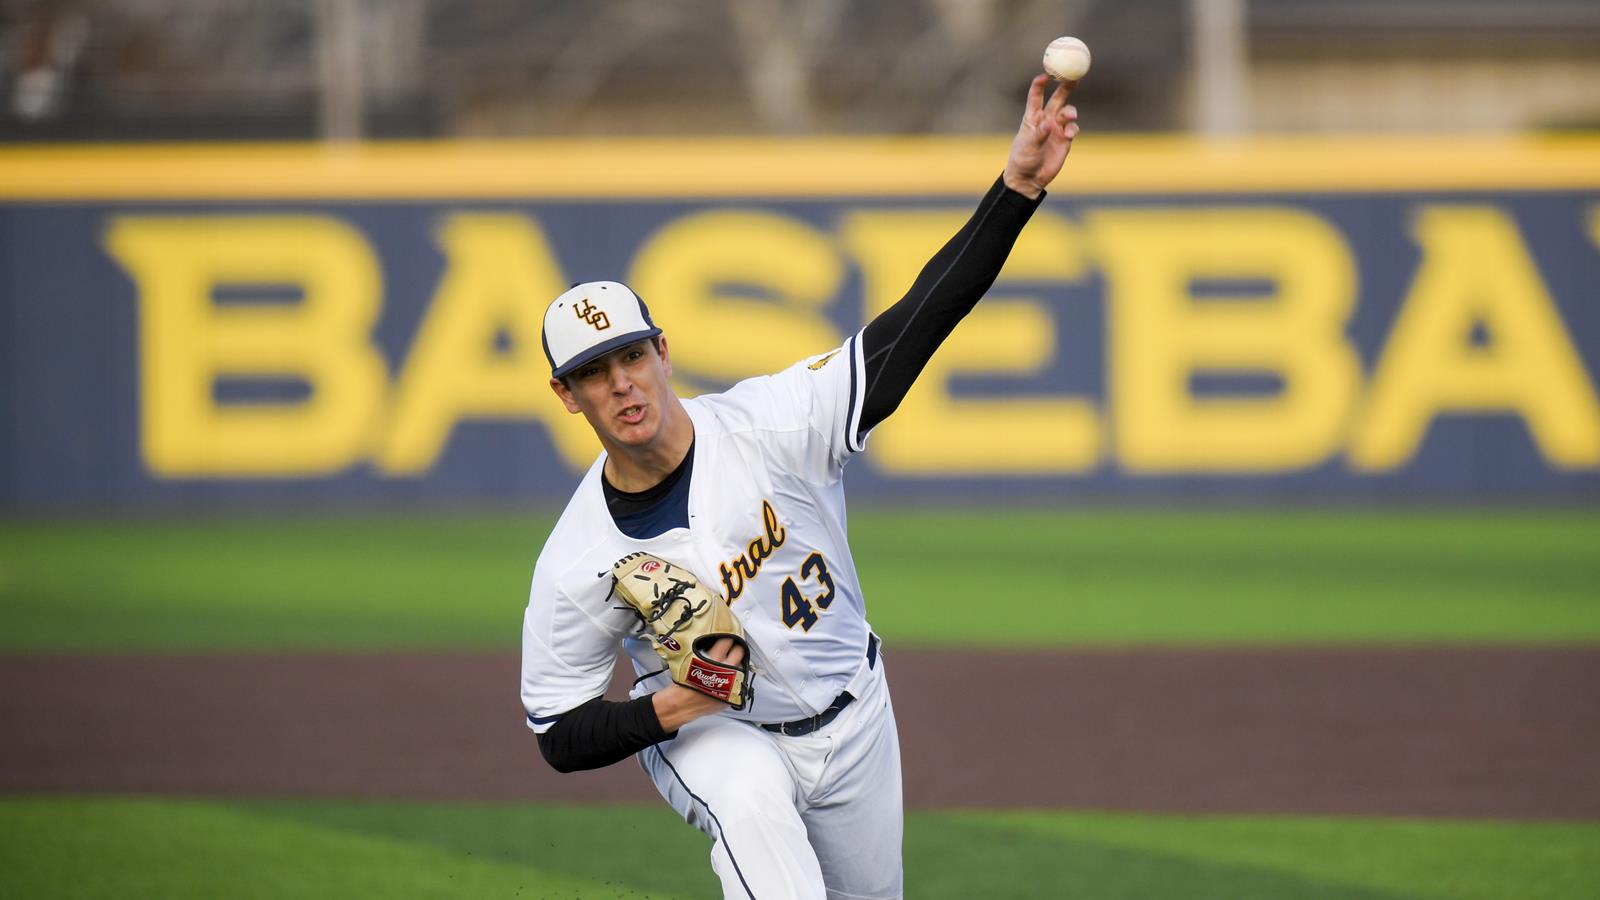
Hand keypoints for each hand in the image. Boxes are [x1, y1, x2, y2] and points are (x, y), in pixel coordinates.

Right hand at [651, 637, 746, 731]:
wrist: (683, 704)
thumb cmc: (684, 684)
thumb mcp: (691, 660)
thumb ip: (705, 650)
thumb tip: (712, 643)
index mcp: (714, 659)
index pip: (728, 640)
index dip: (727, 637)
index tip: (728, 637)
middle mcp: (725, 670)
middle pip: (739, 652)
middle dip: (736, 649)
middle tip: (732, 649)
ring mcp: (731, 683)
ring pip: (742, 667)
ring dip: (737, 665)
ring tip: (730, 665)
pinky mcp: (733, 694)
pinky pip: (739, 683)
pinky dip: (736, 680)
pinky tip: (729, 679)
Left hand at [1002, 74, 1079, 198]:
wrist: (1029, 179)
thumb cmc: (1022, 161)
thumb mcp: (1027, 148)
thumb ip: (1038, 135)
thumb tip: (1049, 123)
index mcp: (1032, 118)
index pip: (1036, 97)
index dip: (1040, 85)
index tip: (1045, 75)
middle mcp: (1046, 120)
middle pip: (1057, 98)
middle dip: (1066, 87)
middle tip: (1074, 77)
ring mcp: (1057, 129)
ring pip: (1067, 113)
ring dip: (1070, 111)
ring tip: (1070, 116)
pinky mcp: (1065, 140)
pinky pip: (1073, 129)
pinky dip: (1073, 128)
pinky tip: (1069, 134)